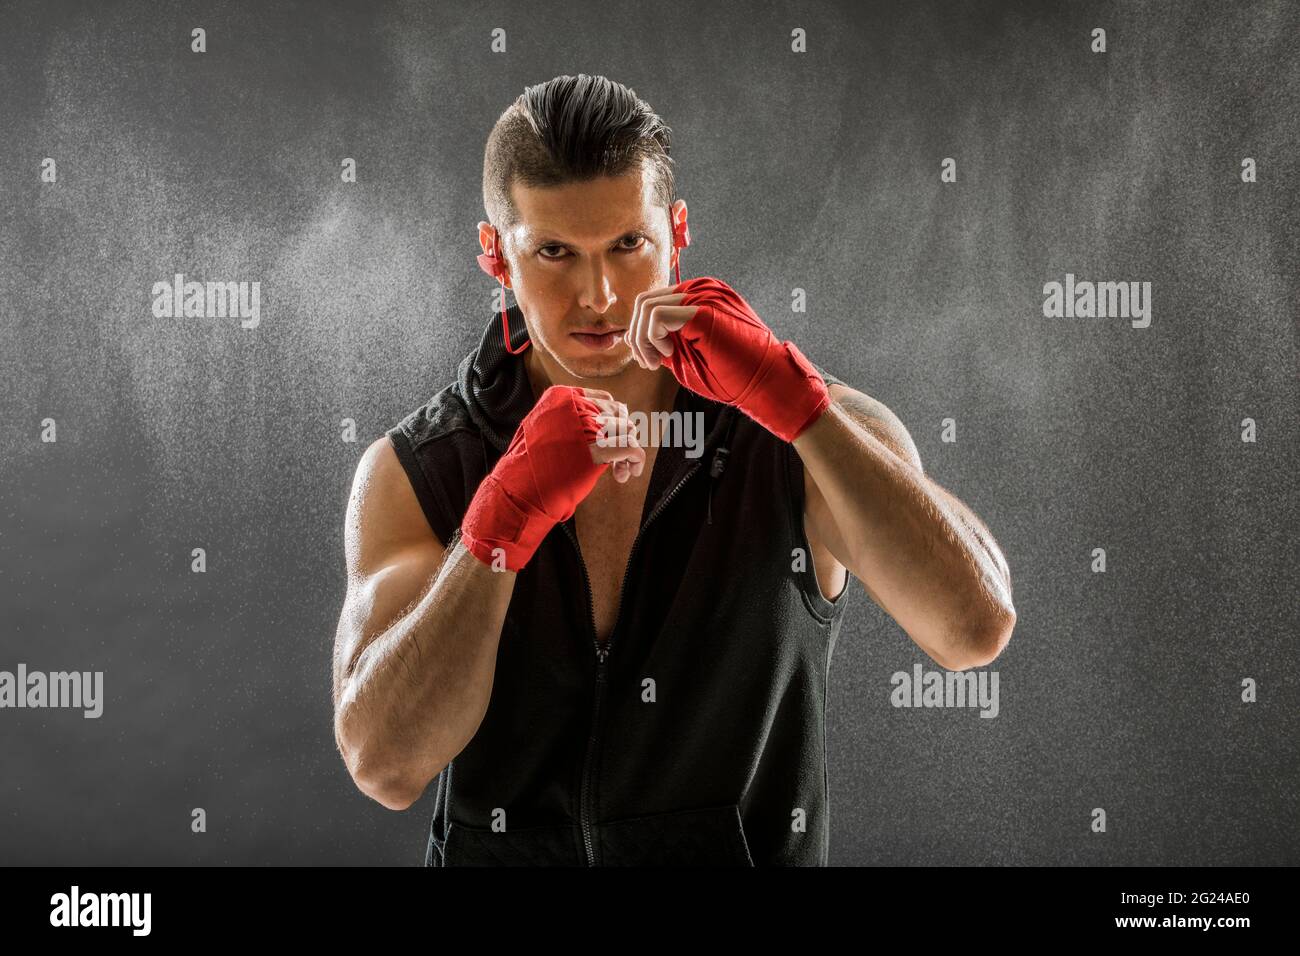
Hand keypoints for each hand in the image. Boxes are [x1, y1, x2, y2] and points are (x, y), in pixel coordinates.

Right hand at [460, 386, 644, 570]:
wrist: (518, 487)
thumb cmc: (531, 463)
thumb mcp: (545, 426)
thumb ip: (572, 418)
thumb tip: (609, 422)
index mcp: (561, 396)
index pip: (606, 400)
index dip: (614, 421)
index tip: (611, 439)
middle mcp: (576, 406)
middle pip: (619, 415)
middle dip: (623, 436)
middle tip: (617, 460)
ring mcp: (587, 426)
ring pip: (627, 431)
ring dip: (629, 451)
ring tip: (619, 471)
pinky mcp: (597, 449)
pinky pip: (631, 448)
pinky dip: (635, 460)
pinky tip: (627, 473)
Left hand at [624, 276, 830, 441]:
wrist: (767, 383)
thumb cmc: (733, 375)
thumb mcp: (689, 355)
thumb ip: (666, 340)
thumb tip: (633, 337)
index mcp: (700, 297)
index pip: (653, 302)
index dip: (641, 333)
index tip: (650, 360)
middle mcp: (701, 289)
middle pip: (645, 301)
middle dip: (637, 336)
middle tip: (649, 363)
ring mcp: (703, 295)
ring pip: (647, 306)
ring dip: (643, 339)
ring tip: (657, 362)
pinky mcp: (703, 309)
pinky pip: (657, 315)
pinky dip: (653, 338)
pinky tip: (668, 354)